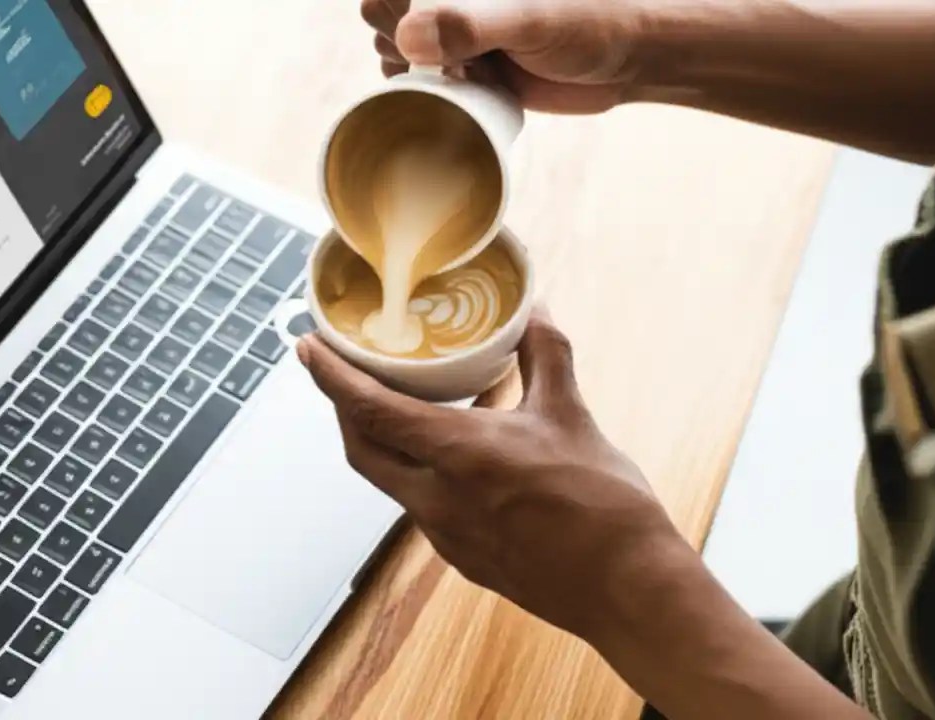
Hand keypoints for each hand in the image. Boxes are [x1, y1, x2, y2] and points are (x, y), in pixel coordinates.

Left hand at [296, 311, 680, 640]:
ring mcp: (447, 535)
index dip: (330, 376)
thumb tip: (534, 312)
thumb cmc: (604, 506)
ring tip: (421, 404)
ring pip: (395, 478)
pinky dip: (429, 471)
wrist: (627, 588)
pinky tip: (467, 454)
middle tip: (350, 375)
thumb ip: (545, 354)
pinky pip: (426, 505)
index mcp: (458, 455)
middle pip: (362, 449)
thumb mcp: (572, 414)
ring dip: (393, 440)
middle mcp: (437, 499)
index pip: (368, 410)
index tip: (308, 348)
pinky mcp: (464, 558)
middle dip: (347, 409)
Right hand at [361, 0, 661, 113]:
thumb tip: (407, 39)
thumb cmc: (589, 20)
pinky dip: (429, 96)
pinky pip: (422, 84)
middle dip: (404, 45)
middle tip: (456, 59)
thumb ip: (470, 24)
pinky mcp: (468, 67)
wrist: (629, 56)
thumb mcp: (528, 19)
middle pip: (380, 17)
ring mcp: (455, 32)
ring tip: (466, 74)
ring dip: (416, 74)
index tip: (431, 36)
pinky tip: (462, 93)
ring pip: (395, 52)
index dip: (395, 13)